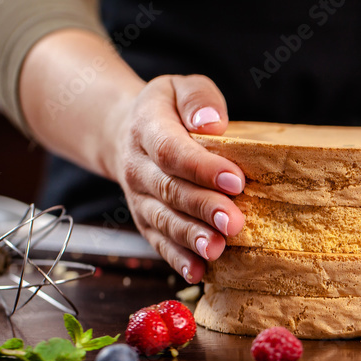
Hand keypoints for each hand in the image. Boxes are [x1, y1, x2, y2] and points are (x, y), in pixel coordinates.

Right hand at [104, 74, 245, 282]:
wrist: (124, 132)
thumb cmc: (168, 109)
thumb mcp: (179, 87)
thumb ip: (197, 98)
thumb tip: (212, 122)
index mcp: (147, 128)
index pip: (172, 150)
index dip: (202, 167)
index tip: (236, 179)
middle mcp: (138, 167)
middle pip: (171, 190)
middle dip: (204, 208)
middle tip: (235, 223)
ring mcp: (139, 198)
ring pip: (164, 220)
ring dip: (191, 238)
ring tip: (217, 249)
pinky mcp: (145, 221)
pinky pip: (159, 242)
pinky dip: (178, 259)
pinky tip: (198, 273)